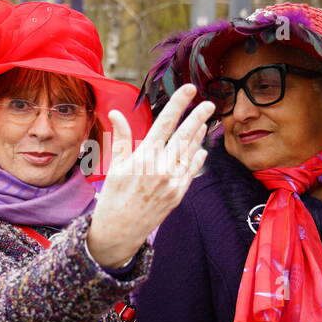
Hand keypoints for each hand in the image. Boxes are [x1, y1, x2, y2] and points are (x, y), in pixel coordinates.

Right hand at [87, 84, 214, 267]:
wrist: (119, 232)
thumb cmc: (113, 197)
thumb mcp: (114, 166)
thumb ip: (121, 138)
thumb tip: (115, 113)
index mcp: (144, 157)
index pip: (165, 123)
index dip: (178, 103)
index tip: (189, 89)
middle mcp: (161, 168)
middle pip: (184, 135)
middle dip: (198, 117)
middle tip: (208, 103)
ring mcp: (172, 182)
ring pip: (190, 152)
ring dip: (198, 136)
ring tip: (205, 122)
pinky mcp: (178, 195)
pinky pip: (191, 171)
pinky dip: (197, 158)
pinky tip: (201, 148)